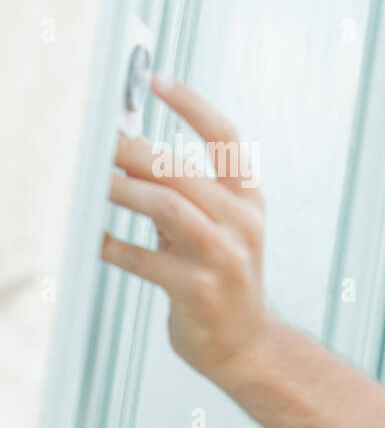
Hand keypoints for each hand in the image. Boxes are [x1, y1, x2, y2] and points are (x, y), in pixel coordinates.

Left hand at [101, 74, 277, 385]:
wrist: (248, 346)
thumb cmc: (223, 279)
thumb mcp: (219, 230)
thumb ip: (186, 196)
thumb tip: (125, 155)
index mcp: (249, 201)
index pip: (225, 139)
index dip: (191, 105)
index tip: (154, 81)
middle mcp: (242, 223)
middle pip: (179, 170)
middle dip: (129, 151)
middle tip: (95, 142)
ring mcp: (224, 257)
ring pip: (165, 207)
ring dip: (120, 191)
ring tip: (92, 184)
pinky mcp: (200, 290)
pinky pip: (144, 258)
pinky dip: (113, 246)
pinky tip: (94, 238)